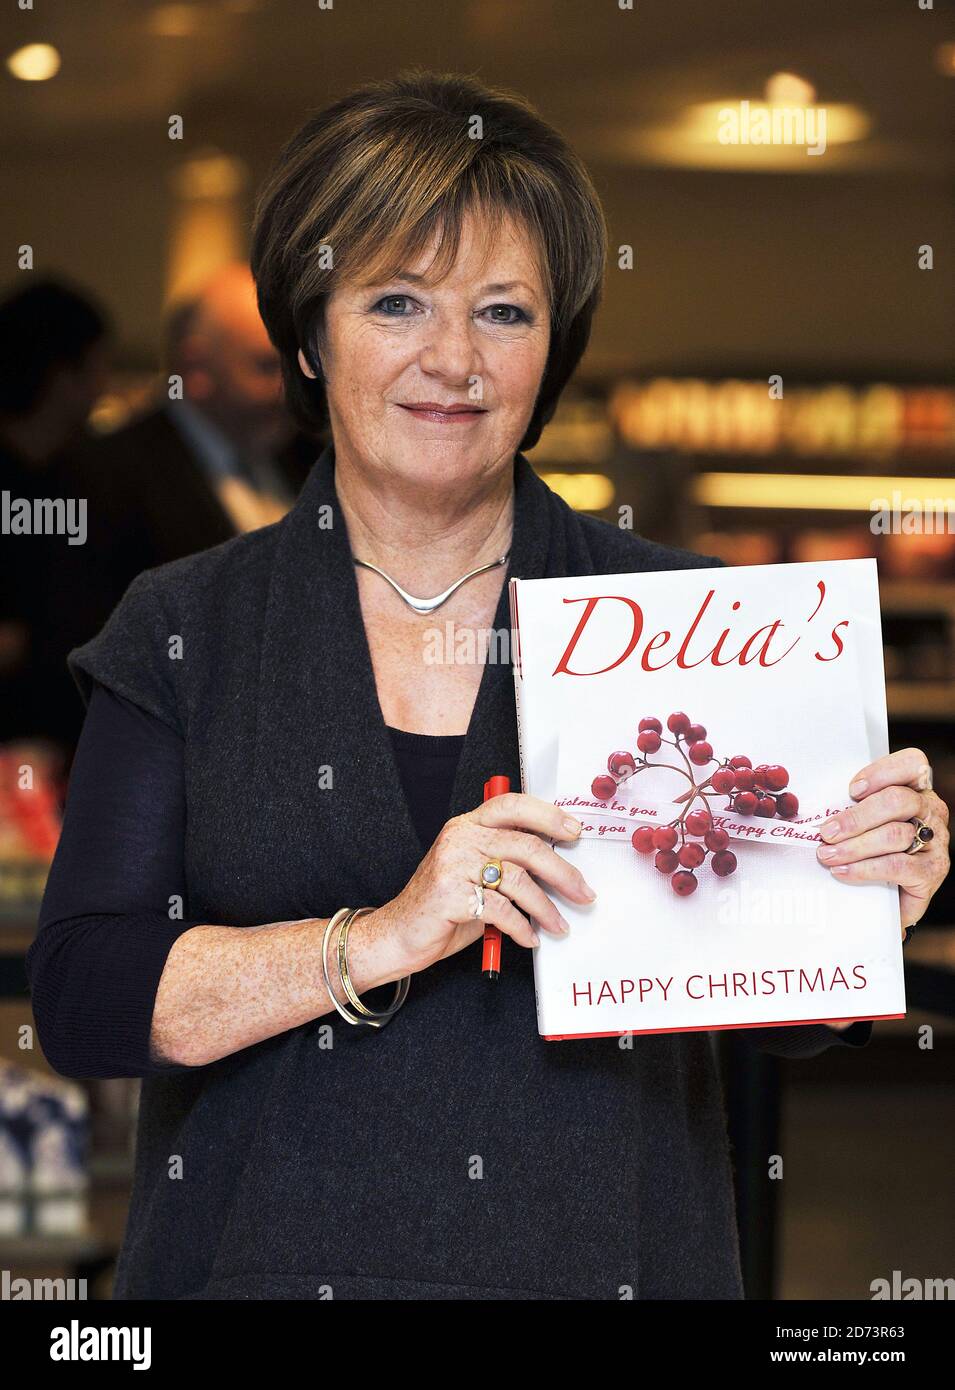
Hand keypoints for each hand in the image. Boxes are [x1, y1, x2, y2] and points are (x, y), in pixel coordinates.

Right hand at [375, 792, 595, 975]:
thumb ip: (507, 862)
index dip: (548, 815)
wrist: (398, 933)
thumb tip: (557, 867)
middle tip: (582, 891)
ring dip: (546, 907)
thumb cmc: (443, 905)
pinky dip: (522, 927)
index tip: (575, 833)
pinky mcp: (450, 894)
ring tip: (558, 924)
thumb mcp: (475, 873)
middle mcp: (460, 838)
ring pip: (518, 879)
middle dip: (562, 871)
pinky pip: (501, 909)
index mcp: (468, 826)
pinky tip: (529, 937)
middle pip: (525, 844)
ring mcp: (453, 864)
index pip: (512, 805)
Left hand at [815, 747, 950, 939]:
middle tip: (827, 832)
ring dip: (854, 845)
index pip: (913, 764)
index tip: (852, 789)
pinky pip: (896, 865)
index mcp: (917, 789)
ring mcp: (935, 841)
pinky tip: (843, 871)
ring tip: (828, 854)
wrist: (891, 894)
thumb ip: (853, 807)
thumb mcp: (868, 820)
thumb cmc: (877, 848)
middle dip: (856, 817)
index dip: (882, 772)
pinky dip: (864, 868)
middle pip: (898, 800)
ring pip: (895, 834)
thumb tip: (817, 810)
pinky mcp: (931, 871)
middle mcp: (931, 810)